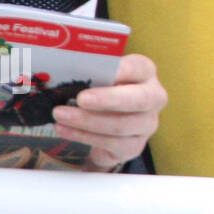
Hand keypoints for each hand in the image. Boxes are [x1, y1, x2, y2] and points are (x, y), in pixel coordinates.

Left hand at [53, 54, 167, 172]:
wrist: (106, 128)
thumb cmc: (102, 94)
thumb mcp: (100, 78)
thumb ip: (91, 73)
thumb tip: (65, 71)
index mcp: (145, 73)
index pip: (139, 67)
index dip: (122, 69)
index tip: (100, 69)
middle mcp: (153, 97)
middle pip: (140, 99)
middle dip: (109, 99)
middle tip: (82, 99)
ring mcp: (147, 123)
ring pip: (122, 124)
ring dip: (87, 120)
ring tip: (60, 115)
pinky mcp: (135, 145)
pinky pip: (111, 143)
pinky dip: (83, 136)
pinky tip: (64, 129)